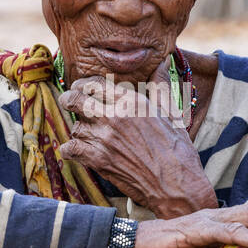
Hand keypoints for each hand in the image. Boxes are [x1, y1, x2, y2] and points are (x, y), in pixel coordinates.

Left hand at [60, 62, 215, 215]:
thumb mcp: (172, 113)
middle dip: (70, 99)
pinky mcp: (98, 160)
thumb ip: (161, 86)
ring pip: (75, 126)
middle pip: (76, 100)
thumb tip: (163, 62)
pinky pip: (70, 148)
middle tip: (69, 102)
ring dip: (78, 129)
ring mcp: (104, 139)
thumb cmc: (178, 150)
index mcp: (132, 102)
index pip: (94, 83)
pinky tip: (77, 150)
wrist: (176, 185)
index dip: (84, 84)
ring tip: (86, 134)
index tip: (81, 88)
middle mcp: (115, 116)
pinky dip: (70, 149)